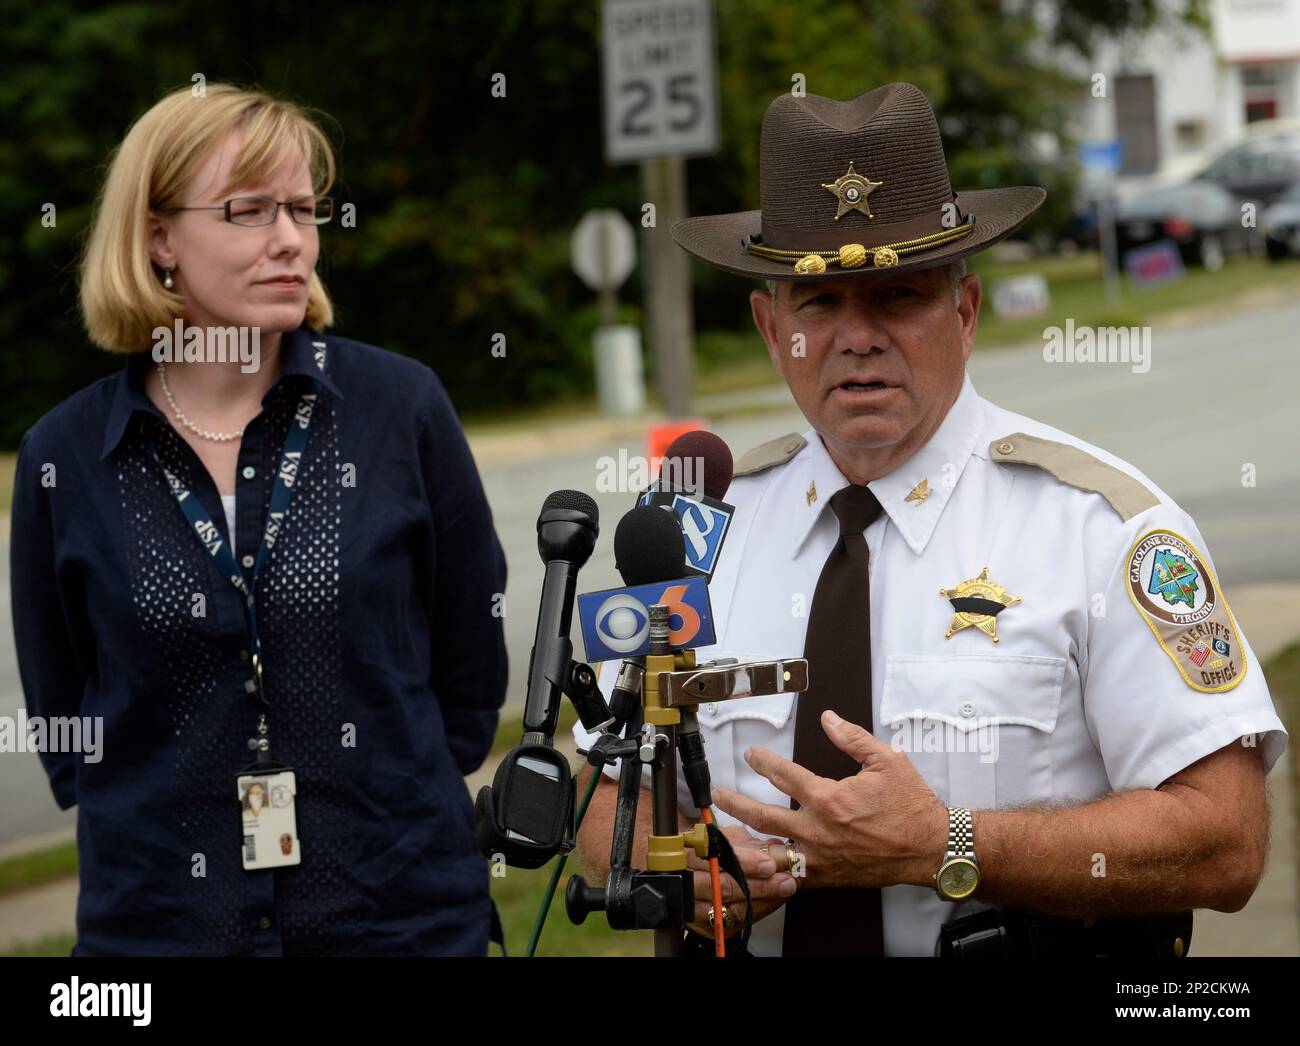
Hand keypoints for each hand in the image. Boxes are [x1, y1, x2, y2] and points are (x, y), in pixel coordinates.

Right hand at [684, 825, 797, 937]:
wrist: (692, 877)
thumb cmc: (710, 853)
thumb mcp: (726, 839)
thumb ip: (748, 843)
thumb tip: (775, 847)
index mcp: (685, 852)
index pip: (714, 857)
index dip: (743, 862)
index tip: (769, 863)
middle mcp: (686, 881)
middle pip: (721, 888)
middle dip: (757, 885)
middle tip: (784, 879)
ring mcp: (694, 908)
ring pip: (730, 909)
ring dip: (763, 900)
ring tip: (786, 888)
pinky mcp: (706, 926)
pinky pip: (737, 923)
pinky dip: (760, 911)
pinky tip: (776, 900)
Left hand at [710, 710, 946, 890]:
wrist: (930, 847)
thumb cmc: (911, 805)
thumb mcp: (886, 760)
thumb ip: (852, 737)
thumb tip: (828, 718)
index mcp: (828, 799)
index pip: (783, 775)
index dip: (763, 761)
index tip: (751, 755)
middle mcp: (818, 830)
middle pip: (762, 816)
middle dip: (735, 803)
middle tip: (719, 794)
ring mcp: (820, 857)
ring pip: (770, 852)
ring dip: (744, 842)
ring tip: (724, 834)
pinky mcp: (827, 877)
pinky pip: (790, 876)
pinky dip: (770, 872)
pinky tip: (756, 866)